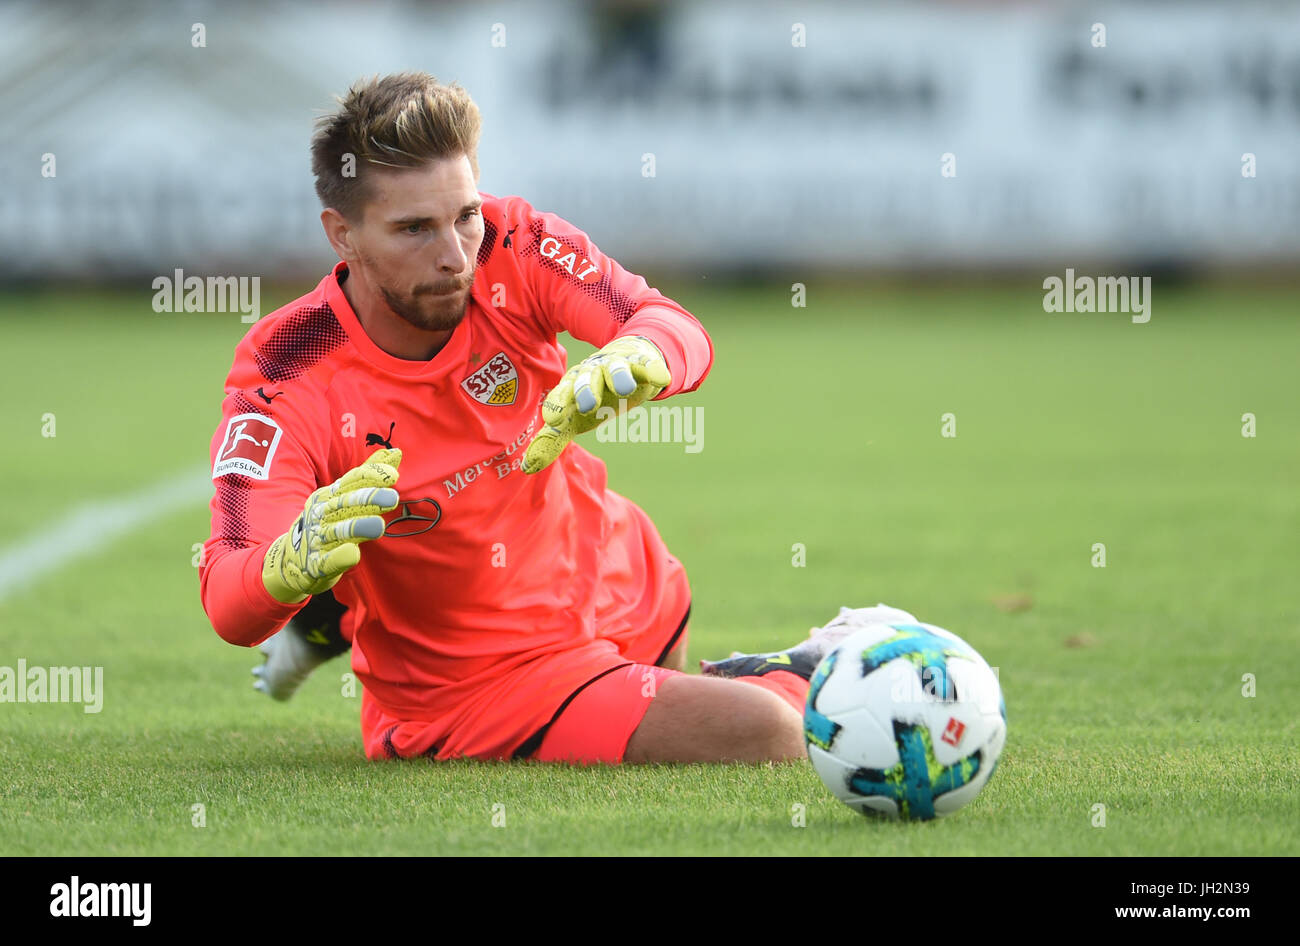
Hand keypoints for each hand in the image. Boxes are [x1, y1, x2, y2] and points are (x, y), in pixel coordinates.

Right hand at [261, 448, 401, 602]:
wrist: (290, 561)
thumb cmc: (325, 523)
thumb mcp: (343, 498)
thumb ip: (369, 476)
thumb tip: (396, 452)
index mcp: (329, 496)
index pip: (350, 482)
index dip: (370, 477)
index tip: (393, 475)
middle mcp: (322, 514)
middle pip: (346, 504)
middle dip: (368, 499)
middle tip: (392, 498)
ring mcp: (317, 539)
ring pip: (339, 531)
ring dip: (358, 527)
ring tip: (379, 526)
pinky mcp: (316, 564)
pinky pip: (328, 560)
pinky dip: (340, 557)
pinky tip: (353, 554)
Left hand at [522, 336, 670, 473]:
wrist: (625, 360)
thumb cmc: (595, 396)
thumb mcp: (575, 418)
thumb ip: (552, 440)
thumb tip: (527, 468)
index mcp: (572, 387)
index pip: (561, 395)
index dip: (557, 405)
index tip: (552, 420)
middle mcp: (592, 374)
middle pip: (586, 379)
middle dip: (586, 390)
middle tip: (588, 405)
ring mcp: (617, 367)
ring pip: (615, 369)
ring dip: (619, 376)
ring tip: (624, 388)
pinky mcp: (641, 364)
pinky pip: (646, 365)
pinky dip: (653, 370)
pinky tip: (660, 378)